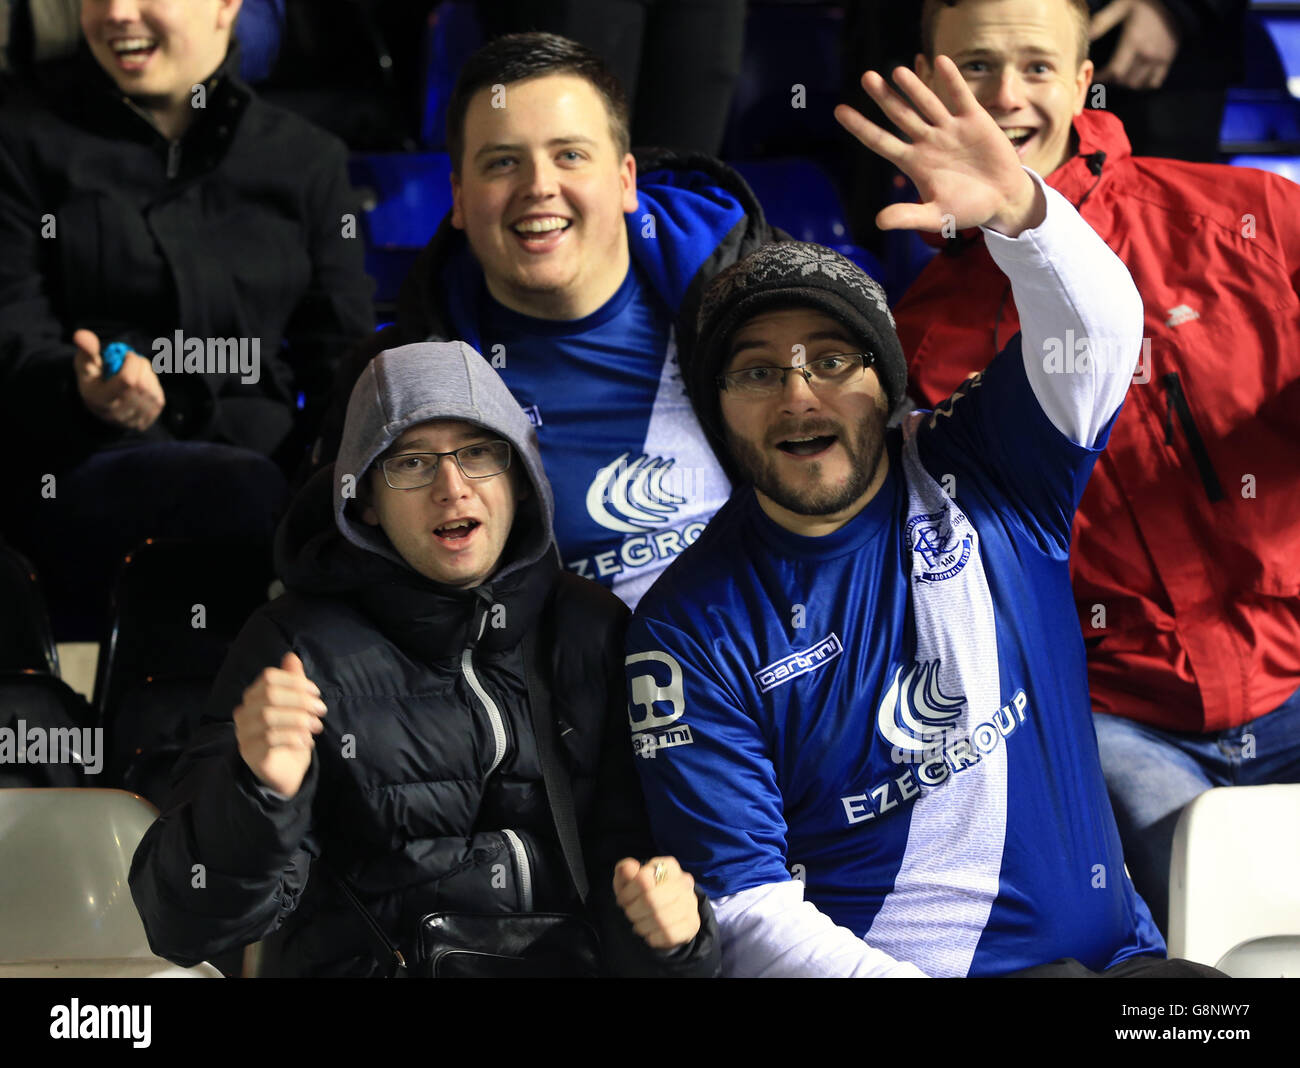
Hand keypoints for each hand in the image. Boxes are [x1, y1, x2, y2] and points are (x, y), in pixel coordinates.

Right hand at [72, 328, 165, 431]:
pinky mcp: (146, 421)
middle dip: (142, 366)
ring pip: (152, 392)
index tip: (128, 355)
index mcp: (98, 398)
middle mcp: (115, 413)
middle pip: (141, 385)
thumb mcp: (85, 362)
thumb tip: (82, 334)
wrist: (100, 404)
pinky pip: (158, 399)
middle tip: (134, 361)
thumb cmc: (93, 377)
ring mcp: (131, 420)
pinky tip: (142, 384)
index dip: (133, 363)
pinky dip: (154, 387)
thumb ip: (87, 349)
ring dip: (149, 376)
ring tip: (137, 372)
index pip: (127, 381)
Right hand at [233, 652, 326, 798]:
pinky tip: (306, 742)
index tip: (316, 693)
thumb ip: (293, 682)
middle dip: (300, 700)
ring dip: (299, 720)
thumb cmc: (290, 733)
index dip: (295, 682)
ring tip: (316, 727)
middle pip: (270, 696)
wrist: (284, 771)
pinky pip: (269, 740)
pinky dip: (293, 738)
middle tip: (321, 711)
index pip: (269, 678)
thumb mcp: (295, 706)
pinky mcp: (250, 752)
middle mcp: (244, 712)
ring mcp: (244, 733)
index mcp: (254, 696)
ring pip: (269, 718)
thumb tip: (291, 657)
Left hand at [613, 856, 700, 950]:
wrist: (665, 912)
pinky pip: (670, 934)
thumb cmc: (642, 893)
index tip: (623, 900)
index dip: (627, 894)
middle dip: (634, 911)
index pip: (643, 880)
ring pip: (661, 920)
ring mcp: (690, 903)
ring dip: (642, 926)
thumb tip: (628, 868)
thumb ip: (625, 871)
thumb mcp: (630, 880)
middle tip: (630, 914)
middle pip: (651, 900)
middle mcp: (683, 882)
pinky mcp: (693, 923)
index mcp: (668, 866)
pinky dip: (654, 937)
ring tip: (639, 925)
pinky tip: (650, 934)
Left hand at [834, 58, 1044, 237]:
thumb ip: (909, 216)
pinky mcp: (975, 121)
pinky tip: (940, 61)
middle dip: (884, 97)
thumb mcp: (937, 217)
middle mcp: (928, 141)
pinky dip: (952, 80)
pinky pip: (960, 97)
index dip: (861, 127)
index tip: (839, 111)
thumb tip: (879, 222)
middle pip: (900, 115)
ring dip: (913, 87)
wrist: (1003, 199)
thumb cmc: (967, 209)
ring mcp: (950, 129)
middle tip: (866, 77)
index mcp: (914, 162)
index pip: (881, 142)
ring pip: (927, 103)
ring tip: (897, 72)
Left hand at [1092, 0, 1180, 89]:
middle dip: (1112, 80)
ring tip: (1119, 76)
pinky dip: (1143, 84)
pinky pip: (1154, 83)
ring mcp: (1159, 59)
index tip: (1094, 75)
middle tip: (1105, 75)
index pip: (1114, 72)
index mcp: (1134, 42)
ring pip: (1138, 85)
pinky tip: (1136, 77)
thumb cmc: (1145, 2)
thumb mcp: (1121, 6)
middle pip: (1124, 81)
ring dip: (1125, 84)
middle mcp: (1147, 54)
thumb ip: (1102, 22)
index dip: (1101, 77)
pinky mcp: (1168, 60)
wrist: (1175, 0)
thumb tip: (1086, 38)